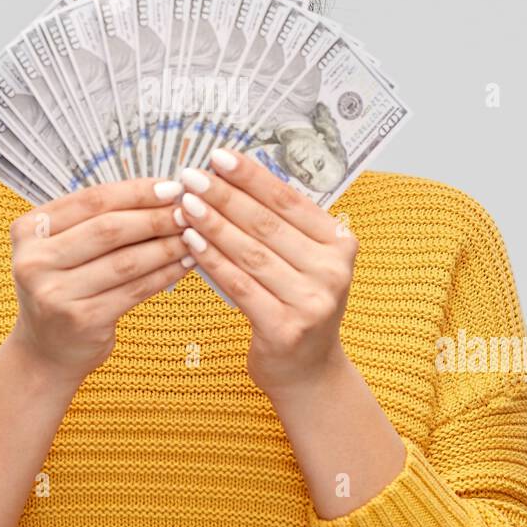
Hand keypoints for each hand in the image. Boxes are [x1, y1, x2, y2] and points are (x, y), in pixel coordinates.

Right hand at [9, 177, 193, 382]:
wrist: (45, 350)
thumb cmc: (63, 288)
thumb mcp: (62, 249)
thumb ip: (96, 221)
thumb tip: (162, 194)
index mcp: (28, 229)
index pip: (91, 201)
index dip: (135, 192)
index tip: (171, 187)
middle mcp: (35, 261)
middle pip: (108, 229)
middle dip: (155, 217)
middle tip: (188, 211)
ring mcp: (55, 293)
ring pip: (125, 261)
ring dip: (166, 246)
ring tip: (192, 236)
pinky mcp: (81, 320)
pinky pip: (134, 290)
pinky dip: (164, 274)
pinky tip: (184, 264)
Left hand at [175, 148, 357, 396]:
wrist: (309, 371)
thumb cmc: (298, 304)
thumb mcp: (304, 261)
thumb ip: (281, 226)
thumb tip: (232, 177)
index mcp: (340, 243)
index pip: (289, 200)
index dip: (252, 176)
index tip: (219, 155)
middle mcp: (333, 270)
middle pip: (267, 224)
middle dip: (225, 196)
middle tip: (192, 175)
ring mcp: (312, 302)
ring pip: (251, 253)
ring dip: (213, 224)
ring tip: (185, 203)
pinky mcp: (286, 328)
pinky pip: (240, 285)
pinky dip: (213, 261)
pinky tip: (191, 242)